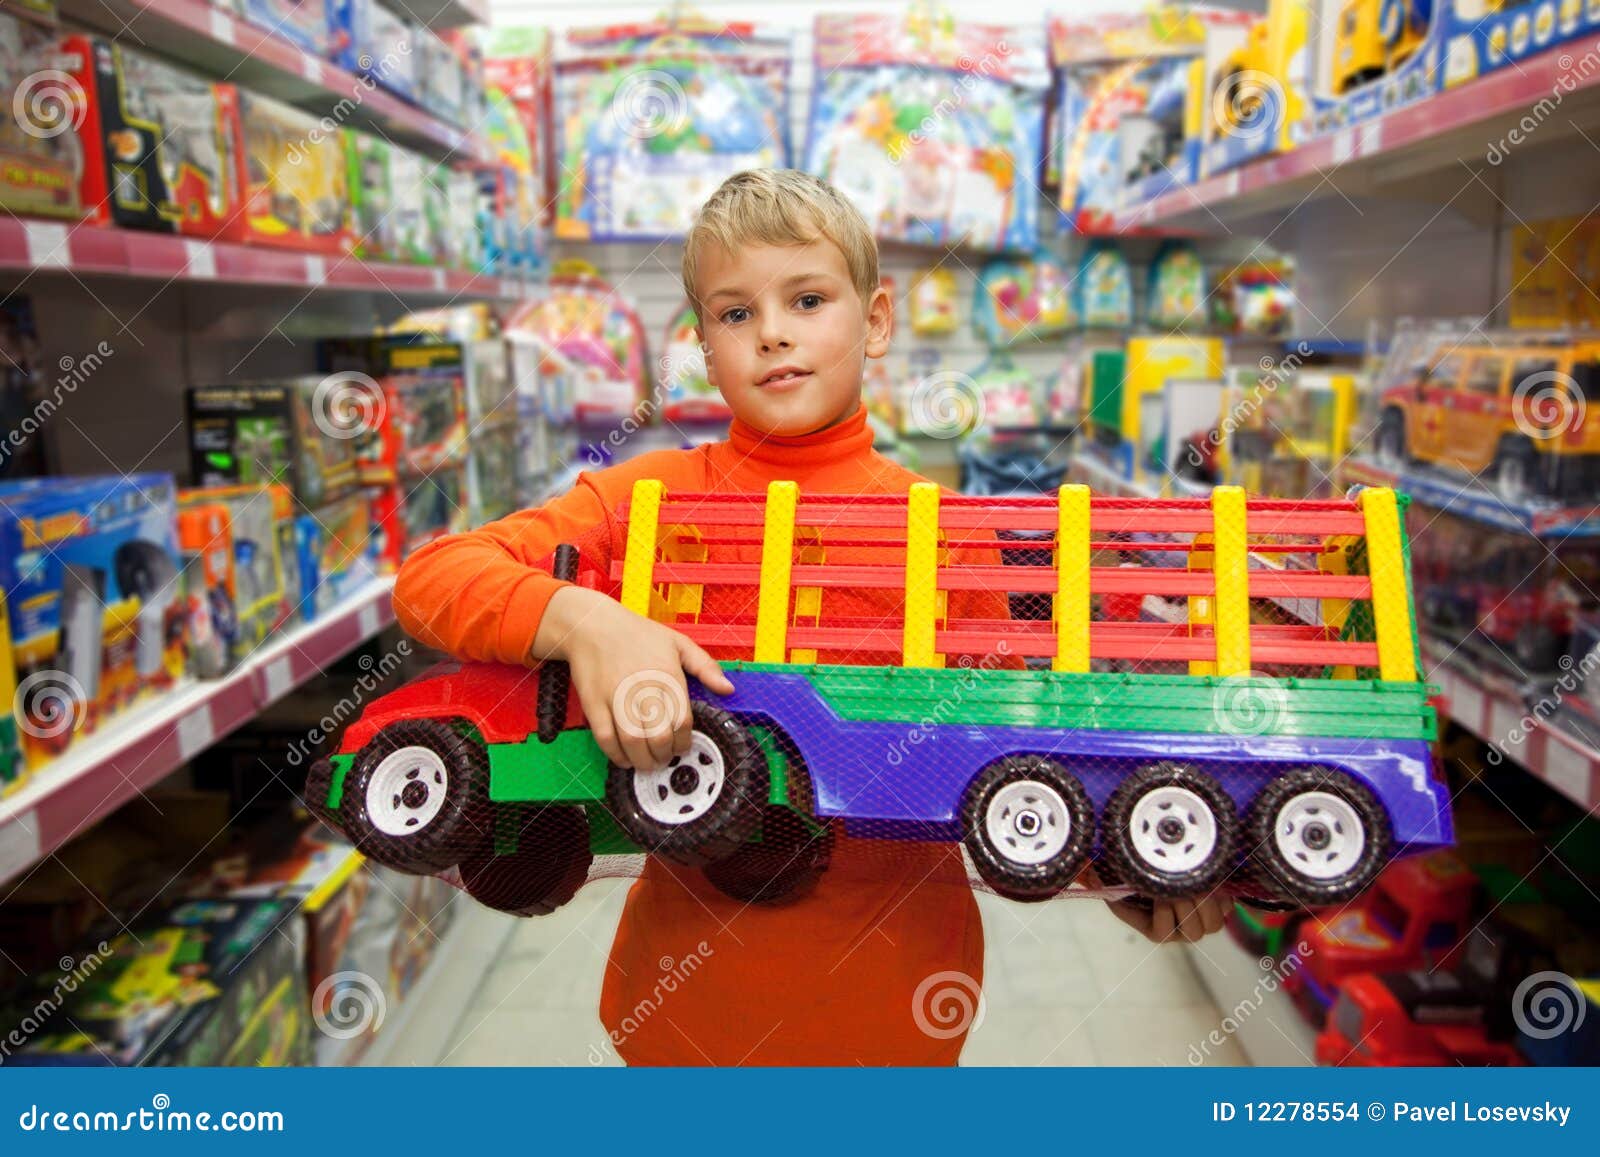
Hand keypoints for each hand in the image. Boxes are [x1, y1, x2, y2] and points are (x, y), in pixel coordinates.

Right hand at [532, 586, 733, 769]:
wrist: (592, 625)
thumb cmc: (637, 634)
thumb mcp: (679, 642)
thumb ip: (706, 667)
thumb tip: (728, 689)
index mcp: (667, 676)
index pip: (682, 722)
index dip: (684, 742)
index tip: (682, 747)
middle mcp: (643, 689)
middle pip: (659, 737)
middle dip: (665, 756)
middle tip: (664, 758)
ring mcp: (616, 698)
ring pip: (633, 743)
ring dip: (643, 761)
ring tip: (647, 763)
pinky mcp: (593, 704)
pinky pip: (605, 739)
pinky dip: (616, 755)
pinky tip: (624, 758)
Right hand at [1080, 865, 1227, 943]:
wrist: (1161, 866)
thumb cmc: (1134, 875)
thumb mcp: (1116, 879)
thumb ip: (1102, 880)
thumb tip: (1086, 872)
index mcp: (1156, 930)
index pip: (1163, 933)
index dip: (1162, 911)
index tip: (1157, 890)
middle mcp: (1181, 931)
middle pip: (1193, 932)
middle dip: (1185, 905)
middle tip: (1178, 881)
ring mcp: (1201, 922)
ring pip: (1213, 925)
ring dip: (1205, 902)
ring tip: (1194, 880)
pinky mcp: (1219, 908)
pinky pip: (1227, 908)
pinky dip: (1221, 895)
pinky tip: (1209, 879)